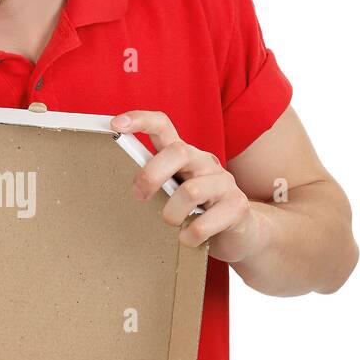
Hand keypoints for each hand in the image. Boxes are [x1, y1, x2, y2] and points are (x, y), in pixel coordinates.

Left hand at [110, 109, 261, 264]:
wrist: (243, 233)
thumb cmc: (198, 211)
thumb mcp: (174, 193)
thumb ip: (155, 185)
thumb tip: (119, 191)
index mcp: (184, 155)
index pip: (163, 125)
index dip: (140, 120)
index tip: (116, 125)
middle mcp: (205, 162)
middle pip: (178, 151)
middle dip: (152, 175)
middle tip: (139, 197)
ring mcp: (224, 182)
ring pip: (191, 190)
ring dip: (172, 213)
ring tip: (172, 223)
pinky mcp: (237, 206)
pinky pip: (205, 222)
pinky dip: (189, 235)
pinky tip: (187, 239)